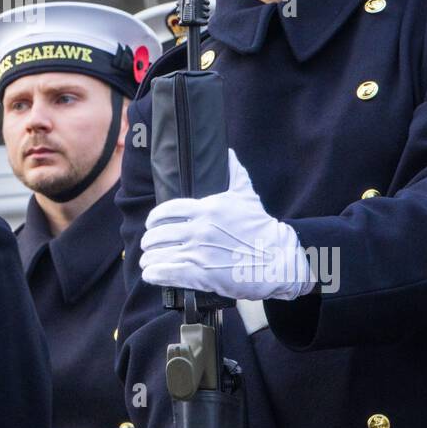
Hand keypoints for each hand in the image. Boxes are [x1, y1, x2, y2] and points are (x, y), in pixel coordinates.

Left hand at [140, 149, 313, 300]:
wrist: (278, 259)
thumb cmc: (261, 227)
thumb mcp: (246, 195)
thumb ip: (233, 172)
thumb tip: (228, 152)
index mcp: (207, 208)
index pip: (167, 210)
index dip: (154, 218)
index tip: (151, 224)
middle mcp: (200, 229)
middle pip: (159, 234)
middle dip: (150, 240)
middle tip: (149, 244)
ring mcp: (199, 252)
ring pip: (160, 254)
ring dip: (150, 258)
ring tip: (148, 261)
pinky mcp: (201, 275)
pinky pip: (167, 273)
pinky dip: (154, 273)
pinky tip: (151, 273)